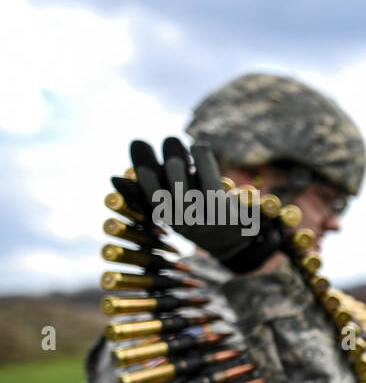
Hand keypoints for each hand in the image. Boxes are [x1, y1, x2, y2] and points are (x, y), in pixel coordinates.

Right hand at [122, 138, 281, 272]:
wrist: (235, 242)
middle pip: (165, 181)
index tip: (138, 142)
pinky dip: (201, 157)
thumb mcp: (172, 208)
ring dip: (178, 157)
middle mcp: (180, 219)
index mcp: (166, 218)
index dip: (141, 164)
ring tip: (175, 142)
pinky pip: (207, 176)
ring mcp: (200, 216)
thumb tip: (114, 178)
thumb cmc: (200, 218)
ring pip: (181, 177)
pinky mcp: (220, 210)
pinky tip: (198, 148)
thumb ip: (149, 192)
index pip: (146, 189)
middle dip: (164, 155)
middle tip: (169, 140)